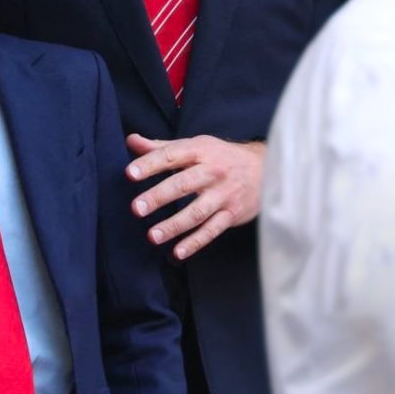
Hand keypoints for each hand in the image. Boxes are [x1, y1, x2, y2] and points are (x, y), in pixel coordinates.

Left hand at [125, 133, 265, 259]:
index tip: (129, 173)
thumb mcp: (194, 146)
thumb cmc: (220, 157)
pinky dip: (195, 242)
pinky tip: (177, 252)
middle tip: (136, 208)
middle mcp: (213, 171)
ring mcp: (224, 194)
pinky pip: (212, 230)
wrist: (265, 168)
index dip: (150, 164)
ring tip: (151, 236)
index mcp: (200, 150)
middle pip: (183, 184)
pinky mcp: (232, 214)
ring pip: (197, 211)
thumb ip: (161, 146)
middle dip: (159, 196)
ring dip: (174, 225)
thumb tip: (131, 141)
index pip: (171, 155)